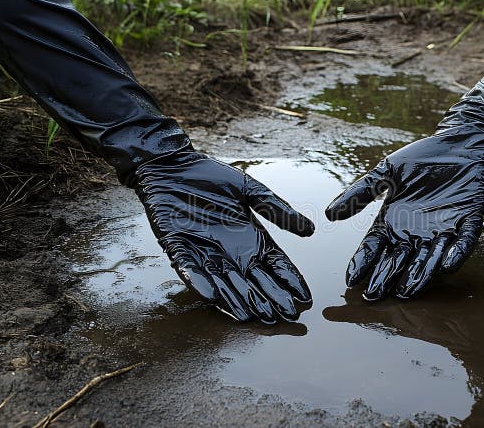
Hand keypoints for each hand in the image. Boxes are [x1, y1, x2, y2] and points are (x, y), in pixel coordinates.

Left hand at [133, 148, 313, 322]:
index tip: (305, 298)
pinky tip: (211, 297)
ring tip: (254, 318)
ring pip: (226, 282)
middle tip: (286, 317)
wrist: (172, 166)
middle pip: (255, 280)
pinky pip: (189, 269)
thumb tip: (310, 230)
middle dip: (270, 298)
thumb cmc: (211, 176)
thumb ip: (276, 208)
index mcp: (250, 237)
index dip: (289, 281)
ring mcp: (204, 252)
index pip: (275, 265)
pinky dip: (199, 282)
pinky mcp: (178, 248)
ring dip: (238, 300)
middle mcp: (231, 251)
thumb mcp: (249, 190)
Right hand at [325, 117, 483, 299]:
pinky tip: (447, 265)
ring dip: (419, 275)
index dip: (363, 262)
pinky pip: (463, 242)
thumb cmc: (419, 158)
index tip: (351, 279)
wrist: (456, 143)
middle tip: (375, 296)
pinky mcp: (468, 222)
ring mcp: (443, 230)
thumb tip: (328, 214)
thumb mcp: (385, 173)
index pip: (374, 247)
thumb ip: (360, 193)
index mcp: (394, 222)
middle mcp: (416, 233)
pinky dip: (456, 253)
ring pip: (428, 258)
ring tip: (407, 291)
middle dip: (386, 277)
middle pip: (398, 260)